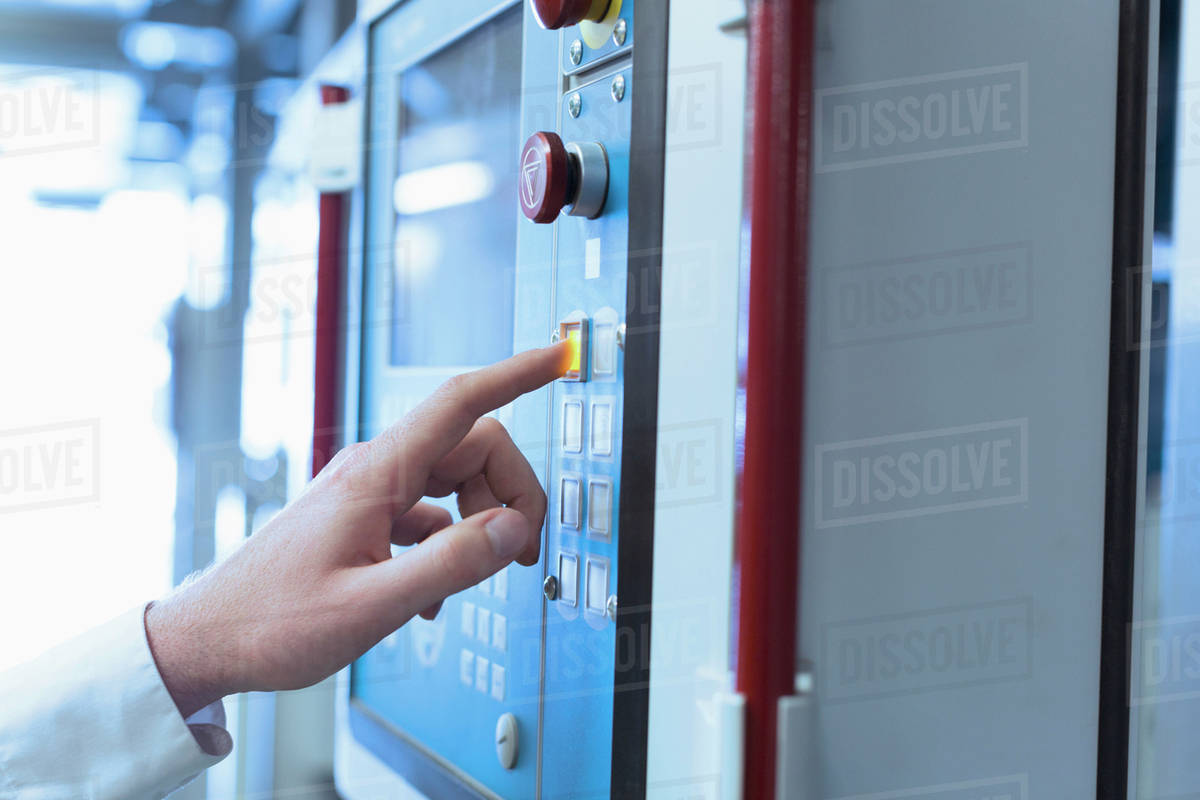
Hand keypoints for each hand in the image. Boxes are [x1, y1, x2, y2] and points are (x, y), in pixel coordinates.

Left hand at [145, 343, 570, 717]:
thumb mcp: (370, 606)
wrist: (207, 638)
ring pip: (455, 480)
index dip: (517, 375)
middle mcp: (375, 471)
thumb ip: (449, 565)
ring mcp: (368, 493)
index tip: (558, 358)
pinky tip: (434, 595)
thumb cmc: (272, 623)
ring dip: (482, 522)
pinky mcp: (363, 519)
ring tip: (480, 577)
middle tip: (520, 555)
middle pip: (474, 448)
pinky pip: (428, 514)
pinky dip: (448, 546)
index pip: (462, 402)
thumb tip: (512, 529)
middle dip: (512, 493)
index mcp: (377, 474)